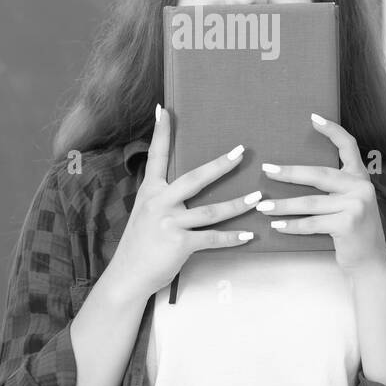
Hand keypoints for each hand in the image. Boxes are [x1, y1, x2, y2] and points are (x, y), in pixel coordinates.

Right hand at [106, 103, 262, 301]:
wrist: (128, 275)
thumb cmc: (140, 244)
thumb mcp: (145, 213)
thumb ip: (163, 197)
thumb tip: (184, 184)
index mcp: (150, 192)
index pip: (156, 157)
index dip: (161, 133)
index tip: (164, 110)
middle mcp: (159, 203)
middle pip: (195, 179)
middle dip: (220, 165)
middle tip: (240, 152)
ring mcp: (170, 224)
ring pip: (211, 211)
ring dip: (237, 204)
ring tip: (257, 197)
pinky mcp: (180, 244)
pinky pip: (212, 239)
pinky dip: (232, 238)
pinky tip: (248, 236)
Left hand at [259, 113, 385, 275]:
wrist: (370, 263)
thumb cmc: (352, 232)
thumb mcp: (349, 204)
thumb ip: (335, 189)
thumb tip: (295, 174)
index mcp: (360, 178)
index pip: (349, 146)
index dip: (332, 130)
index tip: (313, 118)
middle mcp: (361, 188)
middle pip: (319, 174)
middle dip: (290, 173)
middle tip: (267, 170)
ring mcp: (357, 205)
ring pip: (310, 202)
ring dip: (283, 205)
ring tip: (263, 206)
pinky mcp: (348, 224)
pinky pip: (312, 223)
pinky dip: (292, 225)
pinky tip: (277, 226)